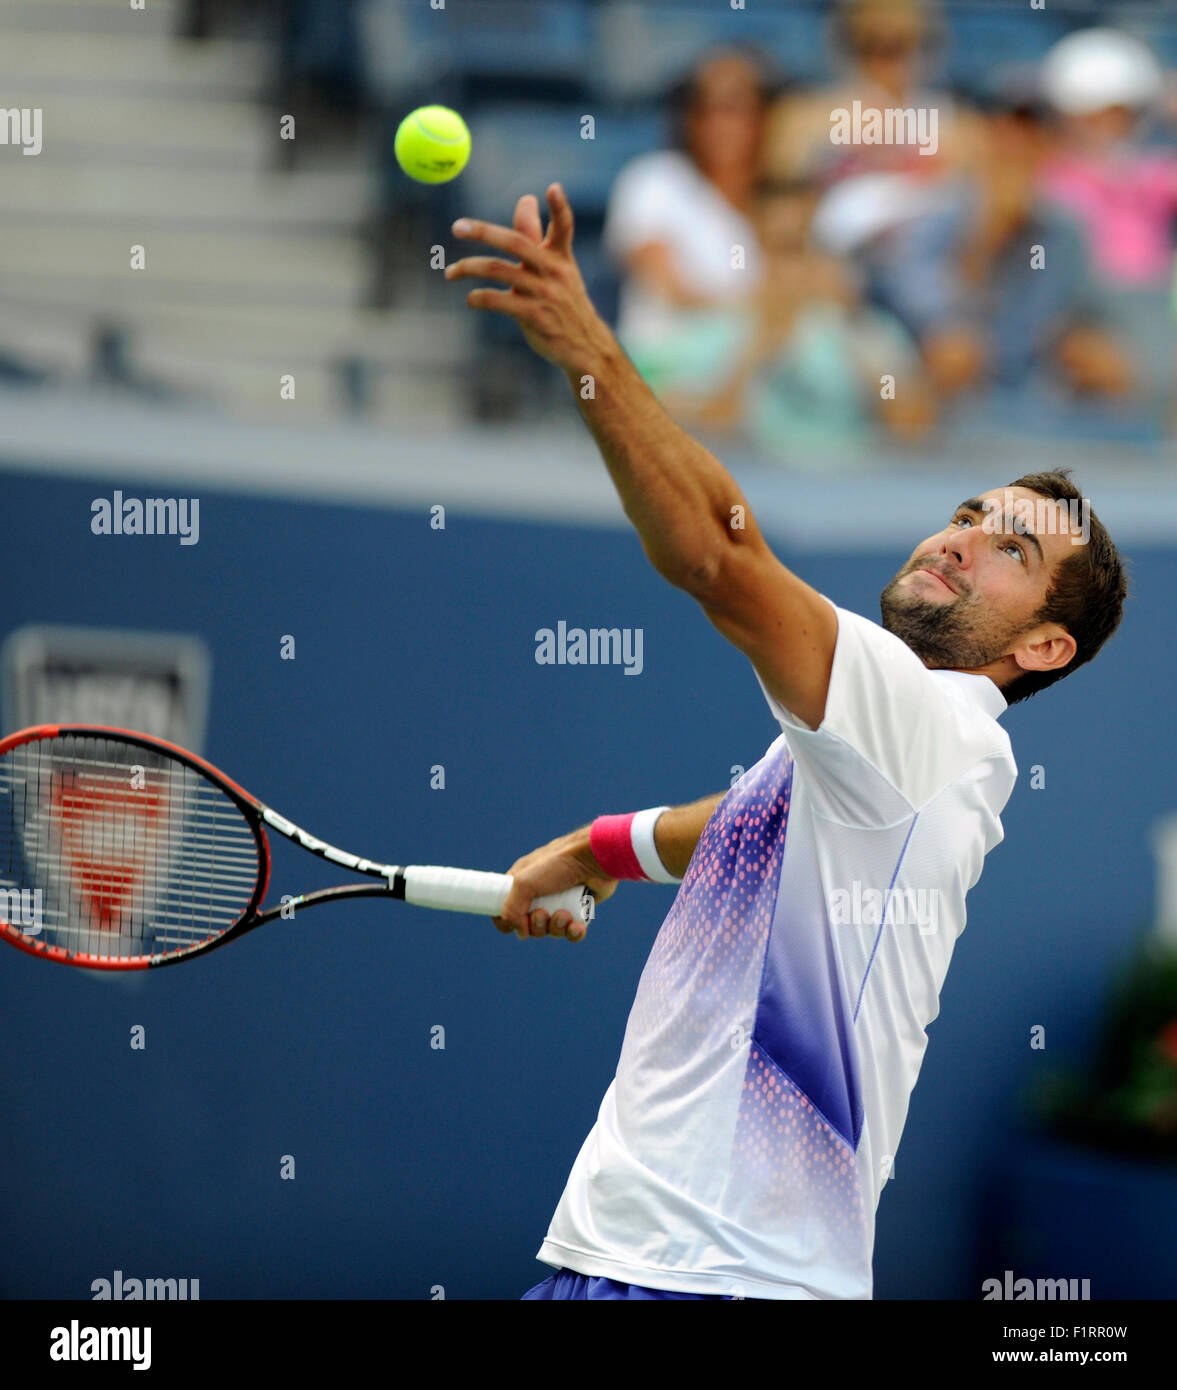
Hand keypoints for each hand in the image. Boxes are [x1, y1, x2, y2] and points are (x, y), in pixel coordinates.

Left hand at [445, 183, 612, 373]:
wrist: (583, 344)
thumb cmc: (563, 300)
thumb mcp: (555, 267)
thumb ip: (536, 235)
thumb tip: (526, 198)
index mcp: (561, 256)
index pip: (563, 227)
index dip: (559, 207)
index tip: (553, 188)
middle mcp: (554, 271)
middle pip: (516, 243)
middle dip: (484, 232)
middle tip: (457, 226)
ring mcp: (544, 294)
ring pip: (499, 271)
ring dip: (469, 268)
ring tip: (451, 272)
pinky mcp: (534, 316)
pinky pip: (498, 301)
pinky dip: (479, 298)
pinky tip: (471, 299)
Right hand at [492, 826, 617, 942]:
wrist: (593, 858)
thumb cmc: (557, 864)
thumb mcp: (523, 883)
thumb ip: (511, 910)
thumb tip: (520, 933)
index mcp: (522, 882)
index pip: (505, 908)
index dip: (506, 922)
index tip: (512, 924)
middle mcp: (540, 892)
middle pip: (530, 925)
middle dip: (536, 926)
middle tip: (543, 914)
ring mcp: (561, 901)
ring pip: (552, 930)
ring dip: (556, 928)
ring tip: (564, 915)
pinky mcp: (580, 908)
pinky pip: (572, 931)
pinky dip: (574, 933)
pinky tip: (577, 926)